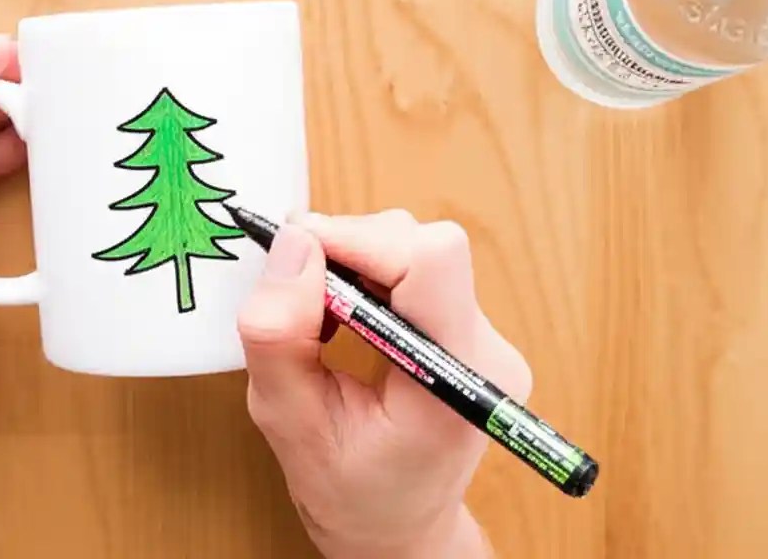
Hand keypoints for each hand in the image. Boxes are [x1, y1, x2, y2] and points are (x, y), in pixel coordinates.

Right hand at [238, 211, 531, 558]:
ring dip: (353, 263)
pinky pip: (416, 268)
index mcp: (453, 382)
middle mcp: (486, 351)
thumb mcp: (289, 425)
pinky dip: (366, 275)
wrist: (398, 529)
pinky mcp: (468, 328)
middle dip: (347, 251)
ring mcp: (485, 338)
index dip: (358, 239)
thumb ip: (281, 338)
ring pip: (415, 247)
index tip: (298, 253)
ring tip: (318, 316)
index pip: (432, 260)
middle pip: (420, 244)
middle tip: (294, 294)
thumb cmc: (351, 495)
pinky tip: (340, 316)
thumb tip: (291, 245)